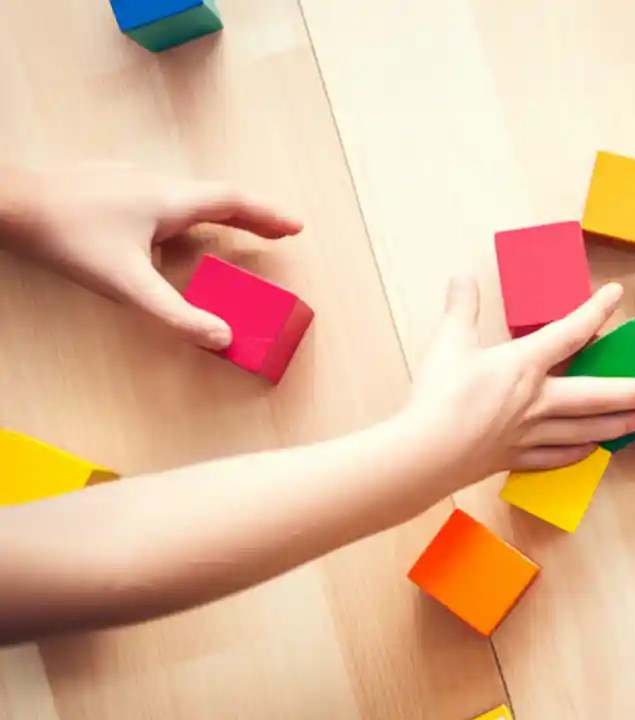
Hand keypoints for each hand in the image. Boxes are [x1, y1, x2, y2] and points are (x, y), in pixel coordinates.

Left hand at [0, 164, 301, 348]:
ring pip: (188, 196)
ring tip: (232, 231)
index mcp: (172, 202)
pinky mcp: (108, 187)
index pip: (236, 204)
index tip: (296, 227)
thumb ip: (177, 315)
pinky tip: (166, 229)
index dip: (269, 217)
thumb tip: (222, 339)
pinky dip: (185, 212)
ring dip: (218, 213)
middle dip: (251, 217)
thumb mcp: (128, 285)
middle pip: (218, 198)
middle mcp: (157, 185)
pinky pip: (162, 198)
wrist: (13, 204)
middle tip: (276, 232)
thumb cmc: (69, 237)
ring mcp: (131, 182)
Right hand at [401, 277, 634, 476]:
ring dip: (624, 422)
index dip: (595, 311)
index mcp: (523, 365)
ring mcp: (532, 433)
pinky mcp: (519, 457)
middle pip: (600, 394)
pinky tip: (594, 450)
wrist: (423, 454)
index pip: (569, 332)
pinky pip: (559, 456)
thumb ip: (460, 309)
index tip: (617, 295)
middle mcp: (538, 400)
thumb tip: (460, 277)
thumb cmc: (436, 397)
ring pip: (590, 429)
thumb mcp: (447, 344)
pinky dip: (580, 452)